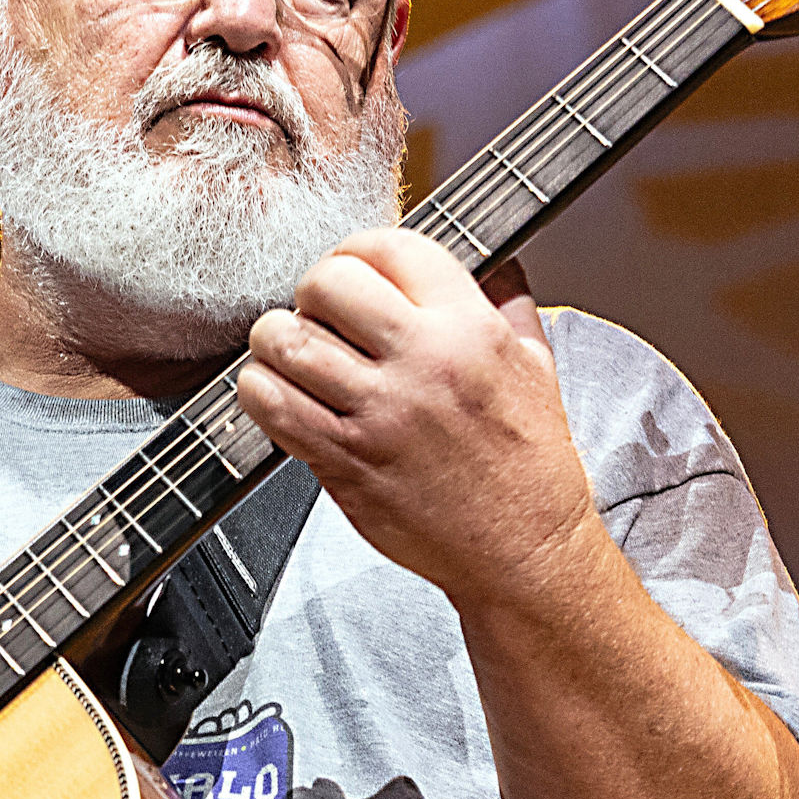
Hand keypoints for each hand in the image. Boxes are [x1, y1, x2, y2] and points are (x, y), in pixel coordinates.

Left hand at [237, 233, 603, 608]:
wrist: (522, 551)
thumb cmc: (530, 467)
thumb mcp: (537, 365)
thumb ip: (508, 302)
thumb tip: (489, 260)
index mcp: (471, 329)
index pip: (390, 247)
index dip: (359, 250)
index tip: (356, 269)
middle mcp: (422, 364)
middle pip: (327, 283)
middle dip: (313, 291)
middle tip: (321, 313)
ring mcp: (378, 415)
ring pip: (285, 341)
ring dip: (277, 340)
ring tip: (294, 352)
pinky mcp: (345, 462)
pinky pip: (271, 405)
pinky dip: (261, 390)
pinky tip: (282, 394)